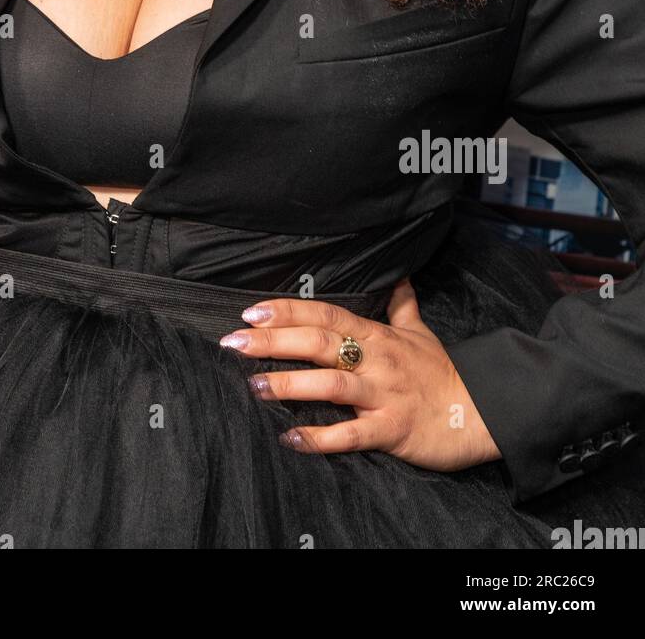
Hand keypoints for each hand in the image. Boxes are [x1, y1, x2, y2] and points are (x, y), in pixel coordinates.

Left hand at [219, 277, 500, 471]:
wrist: (481, 413)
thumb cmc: (442, 374)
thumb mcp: (420, 332)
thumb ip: (401, 305)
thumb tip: (397, 276)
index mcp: (377, 336)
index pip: (325, 315)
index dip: (287, 311)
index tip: (251, 311)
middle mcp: (376, 361)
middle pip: (319, 344)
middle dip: (274, 341)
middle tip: (234, 342)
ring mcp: (383, 396)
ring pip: (331, 385)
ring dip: (290, 385)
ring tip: (254, 386)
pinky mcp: (391, 431)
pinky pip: (350, 435)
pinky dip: (319, 438)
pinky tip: (290, 438)